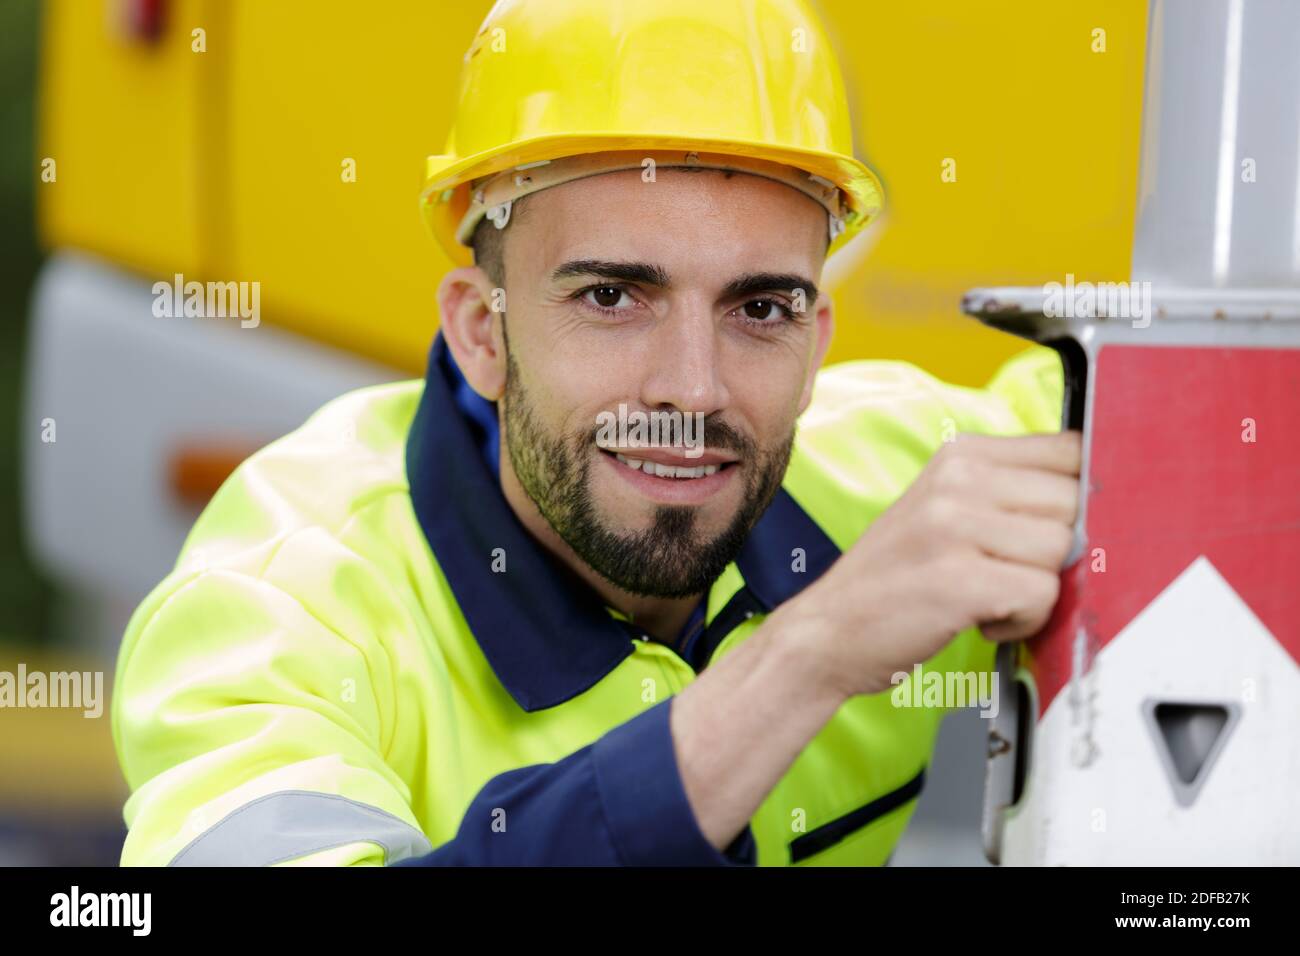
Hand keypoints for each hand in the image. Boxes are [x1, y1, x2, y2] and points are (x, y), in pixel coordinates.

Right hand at [785, 431, 1081, 699]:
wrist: (826, 632)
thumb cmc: (895, 581)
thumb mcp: (946, 513)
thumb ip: (1010, 496)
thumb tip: (1098, 503)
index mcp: (961, 455)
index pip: (1070, 450)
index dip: (1081, 497)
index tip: (1057, 530)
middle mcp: (957, 478)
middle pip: (1074, 502)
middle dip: (1057, 551)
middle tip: (1010, 574)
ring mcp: (954, 525)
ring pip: (1062, 549)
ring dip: (1039, 590)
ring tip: (991, 598)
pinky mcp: (957, 577)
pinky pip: (1041, 593)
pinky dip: (1025, 621)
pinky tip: (986, 621)